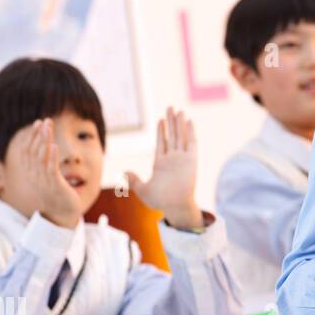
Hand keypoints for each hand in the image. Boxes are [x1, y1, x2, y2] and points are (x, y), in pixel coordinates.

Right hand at [22, 119, 81, 228]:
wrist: (63, 212)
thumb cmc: (57, 192)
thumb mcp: (49, 175)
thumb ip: (45, 161)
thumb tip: (47, 144)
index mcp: (32, 172)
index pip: (29, 150)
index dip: (32, 136)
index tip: (38, 122)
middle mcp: (35, 175)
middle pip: (34, 151)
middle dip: (38, 136)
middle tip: (43, 121)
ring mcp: (44, 181)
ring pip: (42, 158)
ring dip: (45, 141)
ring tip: (47, 128)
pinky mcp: (55, 186)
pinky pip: (51, 170)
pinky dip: (51, 157)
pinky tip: (53, 146)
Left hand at [126, 107, 202, 230]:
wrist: (175, 207)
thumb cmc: (160, 201)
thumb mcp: (143, 190)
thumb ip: (133, 181)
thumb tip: (123, 173)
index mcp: (161, 163)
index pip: (161, 143)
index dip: (161, 131)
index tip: (160, 119)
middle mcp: (173, 158)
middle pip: (172, 135)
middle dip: (171, 121)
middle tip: (170, 107)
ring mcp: (182, 158)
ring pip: (181, 136)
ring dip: (180, 123)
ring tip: (179, 110)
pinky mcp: (191, 160)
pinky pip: (191, 143)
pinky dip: (190, 132)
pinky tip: (189, 122)